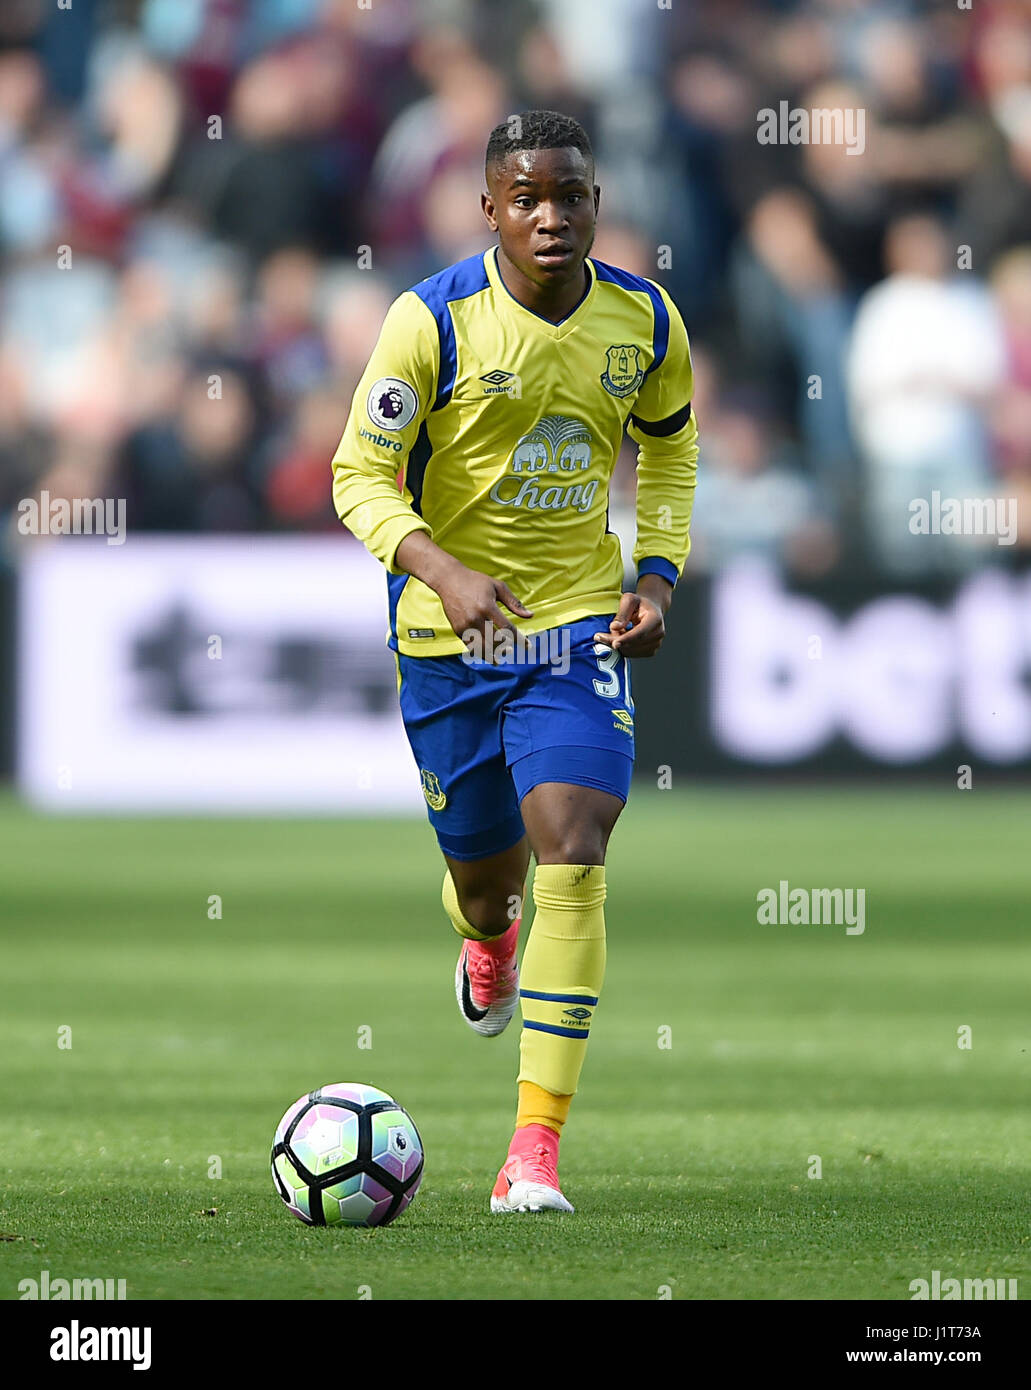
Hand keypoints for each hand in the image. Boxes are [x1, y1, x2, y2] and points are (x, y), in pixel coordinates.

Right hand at [394, 532, 532, 654]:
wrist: (449, 580)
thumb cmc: (476, 581)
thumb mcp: (498, 587)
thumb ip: (514, 603)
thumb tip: (530, 616)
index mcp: (488, 607)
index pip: (507, 629)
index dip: (519, 639)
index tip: (527, 647)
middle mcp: (476, 618)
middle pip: (494, 641)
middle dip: (504, 648)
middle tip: (510, 651)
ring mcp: (465, 625)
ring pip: (481, 647)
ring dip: (491, 656)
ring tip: (498, 661)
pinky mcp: (458, 629)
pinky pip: (470, 645)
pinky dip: (479, 652)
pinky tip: (485, 655)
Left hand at [592, 582, 670, 658]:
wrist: (650, 609)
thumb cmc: (639, 603)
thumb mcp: (629, 600)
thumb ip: (622, 613)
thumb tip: (614, 627)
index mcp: (655, 619)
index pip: (640, 633)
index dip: (626, 639)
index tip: (614, 643)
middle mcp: (658, 633)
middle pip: (634, 643)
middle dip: (615, 641)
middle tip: (599, 636)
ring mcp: (655, 644)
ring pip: (631, 650)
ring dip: (618, 644)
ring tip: (616, 631)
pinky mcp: (650, 651)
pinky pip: (632, 653)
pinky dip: (623, 648)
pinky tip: (621, 637)